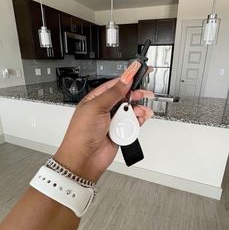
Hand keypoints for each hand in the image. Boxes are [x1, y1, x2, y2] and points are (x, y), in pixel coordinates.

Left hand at [54, 61, 153, 181]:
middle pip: (125, 97)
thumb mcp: (96, 107)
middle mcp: (105, 109)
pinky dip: (138, 121)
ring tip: (141, 112)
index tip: (138, 71)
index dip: (127, 77)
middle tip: (144, 94)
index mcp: (96, 99)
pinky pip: (133, 123)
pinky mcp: (120, 132)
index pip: (114, 84)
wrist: (84, 159)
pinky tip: (140, 119)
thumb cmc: (81, 134)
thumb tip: (125, 79)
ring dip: (138, 110)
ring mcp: (113, 121)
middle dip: (135, 94)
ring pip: (130, 110)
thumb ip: (113, 93)